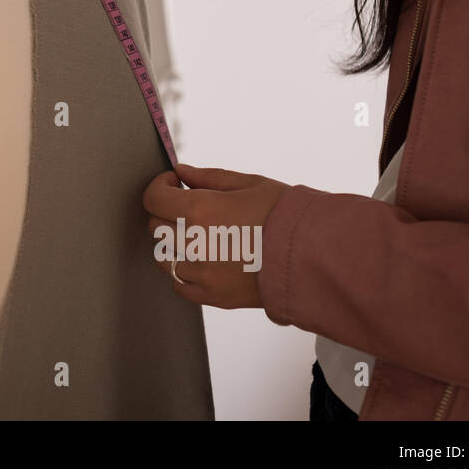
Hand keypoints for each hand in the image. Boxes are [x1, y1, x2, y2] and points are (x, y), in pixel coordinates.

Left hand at [142, 162, 292, 308]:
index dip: (159, 186)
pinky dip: (184, 272)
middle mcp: (195, 243)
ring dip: (174, 244)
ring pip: (163, 258)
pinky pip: (179, 284)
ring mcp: (203, 274)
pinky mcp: (213, 296)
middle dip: (168, 213)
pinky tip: (204, 261)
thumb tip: (180, 171)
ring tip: (200, 236)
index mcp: (201, 210)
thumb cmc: (285, 214)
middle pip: (156, 227)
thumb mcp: (249, 184)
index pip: (153, 198)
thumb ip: (208, 177)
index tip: (173, 184)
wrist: (315, 255)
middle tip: (191, 209)